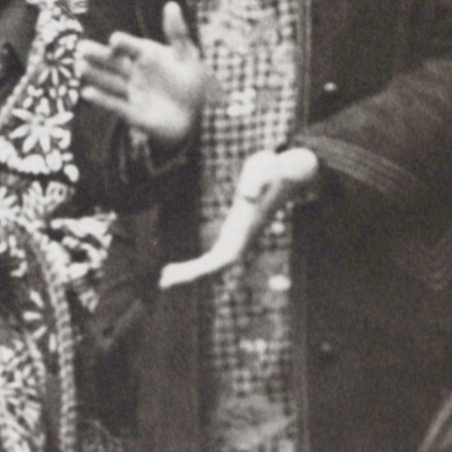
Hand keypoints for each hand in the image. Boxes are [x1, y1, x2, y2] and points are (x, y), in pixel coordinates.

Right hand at [77, 1, 207, 145]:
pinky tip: (87, 92)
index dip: (123, 43)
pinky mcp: (133, 113)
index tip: (115, 41)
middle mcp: (135, 72)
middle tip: (81, 48)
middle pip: (113, 62)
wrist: (199, 117)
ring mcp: (132, 92)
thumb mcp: (187, 56)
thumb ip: (177, 33)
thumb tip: (171, 4)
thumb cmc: (192, 83)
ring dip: (94, 74)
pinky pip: (115, 105)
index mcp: (146, 55)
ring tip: (79, 66)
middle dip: (97, 55)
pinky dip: (102, 99)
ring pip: (109, 81)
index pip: (131, 46)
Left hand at [160, 146, 319, 288]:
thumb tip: (246, 196)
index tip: (187, 277)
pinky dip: (198, 264)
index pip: (224, 258)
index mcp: (244, 229)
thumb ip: (257, 180)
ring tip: (164, 277)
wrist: (289, 173)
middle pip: (215, 268)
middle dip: (191, 276)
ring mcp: (239, 238)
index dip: (204, 269)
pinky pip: (215, 256)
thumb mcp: (266, 168)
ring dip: (191, 273)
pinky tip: (180, 265)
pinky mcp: (235, 233)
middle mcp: (242, 239)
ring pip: (214, 266)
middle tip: (163, 283)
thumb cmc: (273, 170)